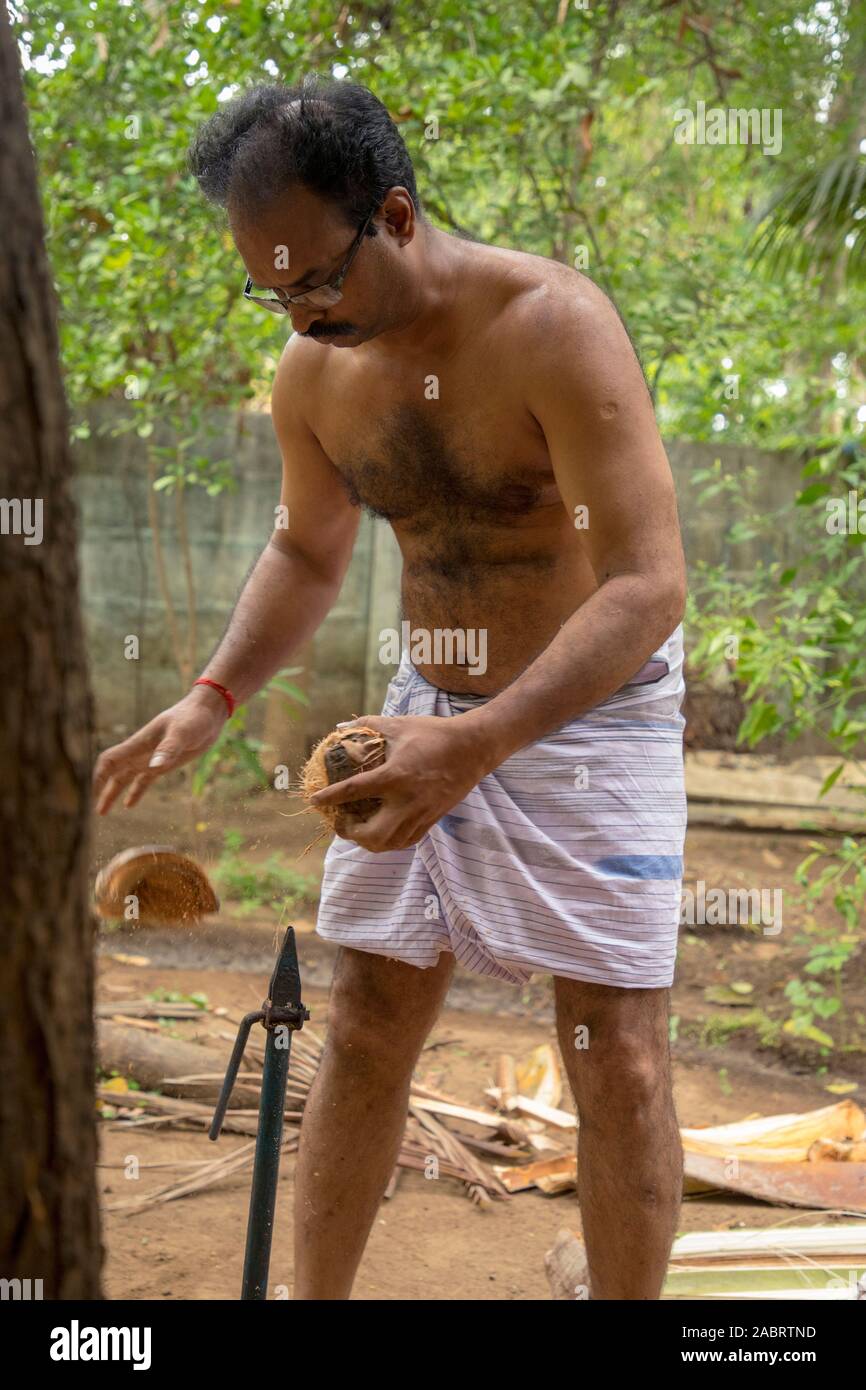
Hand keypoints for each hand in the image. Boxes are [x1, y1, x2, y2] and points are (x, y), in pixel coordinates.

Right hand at [93, 686, 228, 813]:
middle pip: (113, 773)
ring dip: (113, 793)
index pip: (110, 760)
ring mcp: (151, 758)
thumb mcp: (182, 733)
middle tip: (96, 811)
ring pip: (125, 778)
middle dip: (102, 790)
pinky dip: (135, 792)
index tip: (94, 792)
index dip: (99, 775)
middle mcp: (140, 752)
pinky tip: (129, 805)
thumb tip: (154, 767)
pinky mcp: (164, 763)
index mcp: (139, 743)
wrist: (208, 712)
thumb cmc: (194, 718)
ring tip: (103, 812)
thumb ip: (168, 749)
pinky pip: (144, 781)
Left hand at [310, 713, 497, 851]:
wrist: (473, 748)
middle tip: (340, 821)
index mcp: (396, 776)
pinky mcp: (433, 819)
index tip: (314, 801)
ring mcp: (422, 813)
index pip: (355, 791)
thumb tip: (341, 726)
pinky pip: (406, 841)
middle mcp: (407, 800)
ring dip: (368, 841)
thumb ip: (368, 725)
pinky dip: (389, 841)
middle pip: (372, 835)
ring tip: (358, 829)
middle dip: (350, 834)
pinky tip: (381, 831)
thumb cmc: (434, 733)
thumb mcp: (399, 724)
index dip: (330, 798)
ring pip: (390, 844)